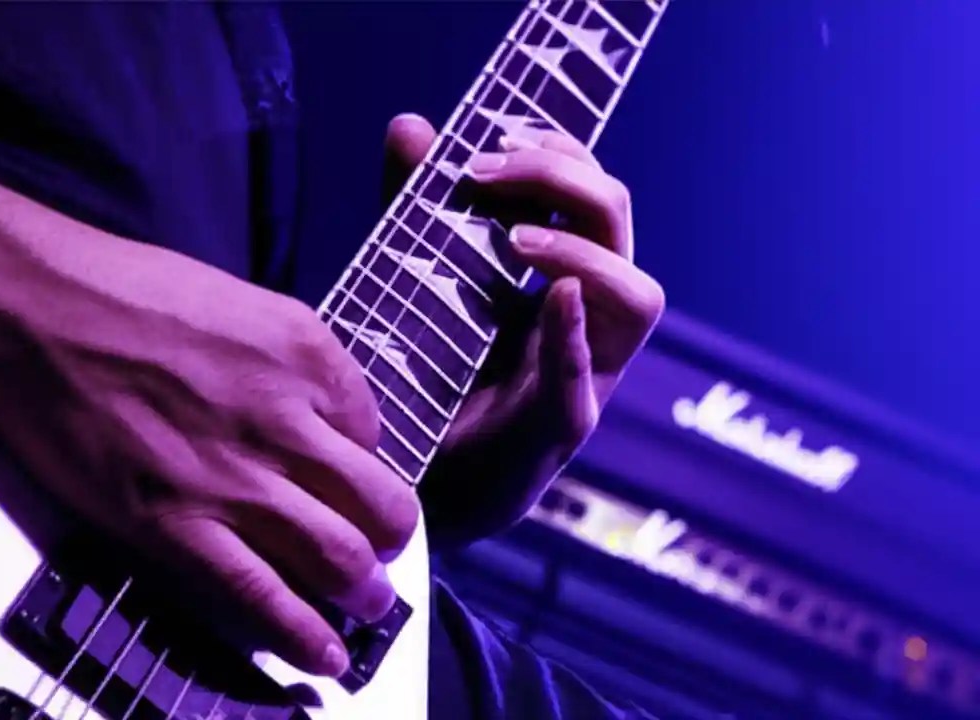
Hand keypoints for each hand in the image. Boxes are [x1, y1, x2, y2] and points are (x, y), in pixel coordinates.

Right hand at [0, 203, 418, 677]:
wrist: (28, 311)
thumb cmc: (120, 292)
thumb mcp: (237, 302)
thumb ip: (289, 361)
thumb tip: (315, 416)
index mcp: (308, 356)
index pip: (374, 431)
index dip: (366, 462)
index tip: (349, 477)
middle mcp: (288, 421)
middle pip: (377, 503)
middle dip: (390, 538)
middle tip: (383, 552)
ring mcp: (236, 480)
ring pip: (337, 556)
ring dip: (363, 590)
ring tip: (368, 605)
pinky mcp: (178, 527)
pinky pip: (261, 595)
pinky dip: (303, 634)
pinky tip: (326, 655)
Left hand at [382, 114, 664, 545]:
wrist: (411, 481)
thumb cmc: (426, 378)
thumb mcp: (421, 278)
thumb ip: (418, 209)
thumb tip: (410, 125)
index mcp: (558, 275)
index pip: (590, 191)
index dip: (558, 151)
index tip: (495, 132)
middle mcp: (584, 318)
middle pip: (618, 223)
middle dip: (564, 178)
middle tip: (487, 168)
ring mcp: (579, 374)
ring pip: (637, 298)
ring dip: (582, 251)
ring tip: (516, 240)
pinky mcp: (556, 430)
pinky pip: (582, 381)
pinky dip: (572, 335)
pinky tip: (553, 298)